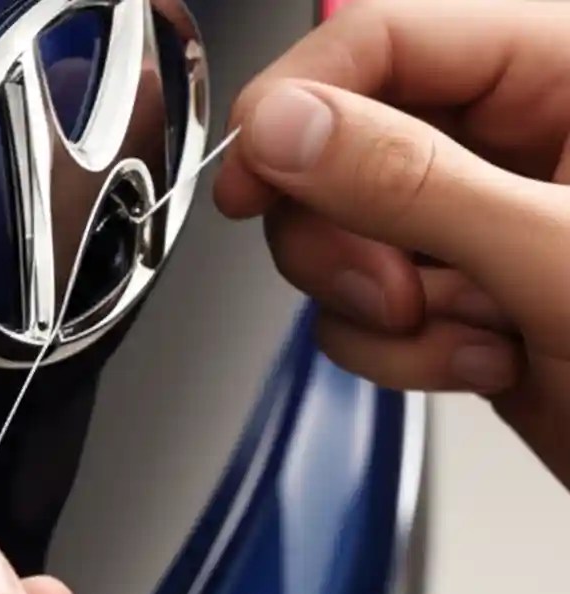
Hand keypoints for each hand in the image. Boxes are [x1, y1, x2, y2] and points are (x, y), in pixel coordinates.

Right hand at [214, 0, 569, 483]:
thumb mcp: (560, 259)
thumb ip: (412, 183)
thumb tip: (289, 128)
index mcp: (568, 70)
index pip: (385, 37)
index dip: (300, 100)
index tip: (253, 173)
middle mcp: (518, 135)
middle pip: (341, 139)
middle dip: (346, 231)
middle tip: (386, 284)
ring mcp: (482, 218)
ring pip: (340, 230)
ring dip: (377, 305)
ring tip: (464, 332)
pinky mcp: (459, 290)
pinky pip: (361, 302)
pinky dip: (397, 349)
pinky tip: (480, 359)